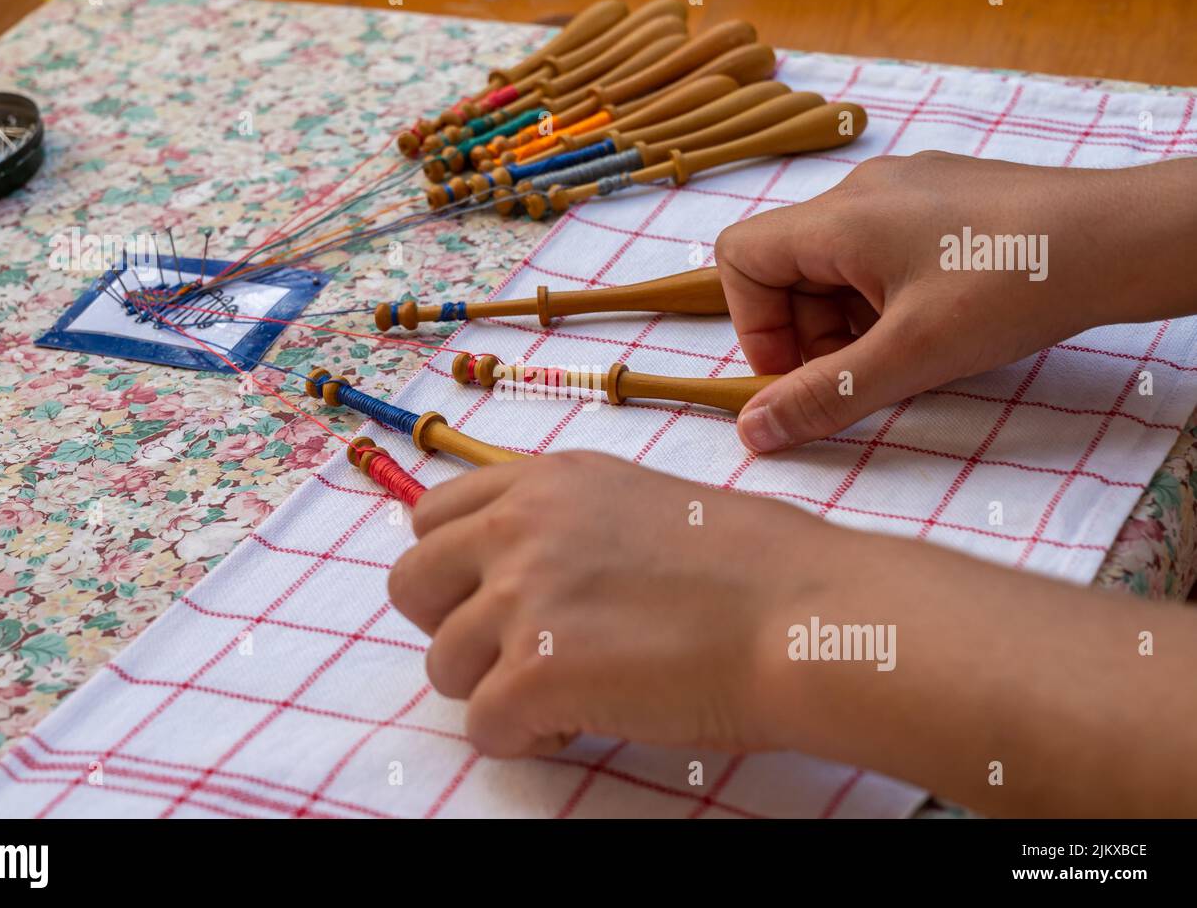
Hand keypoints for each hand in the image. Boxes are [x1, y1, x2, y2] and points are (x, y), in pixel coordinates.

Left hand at [388, 451, 828, 757]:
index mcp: (547, 481)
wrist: (806, 614)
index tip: (497, 599)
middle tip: (519, 652)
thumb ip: (570, 526)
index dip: (457, 567)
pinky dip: (525, 737)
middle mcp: (519, 526)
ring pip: (440, 664)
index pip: (434, 514)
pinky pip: (481, 726)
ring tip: (571, 692)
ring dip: (495, 688)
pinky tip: (586, 722)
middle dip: (454, 626)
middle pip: (410, 582)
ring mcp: (520, 597)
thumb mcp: (643, 504)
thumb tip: (534, 575)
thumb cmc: (757, 567)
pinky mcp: (532, 671)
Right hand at [715, 152, 1196, 451]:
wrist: (1123, 238)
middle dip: (807, 332)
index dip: (754, 324)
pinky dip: (886, 297)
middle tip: (858, 376)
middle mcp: (863, 191)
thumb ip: (824, 396)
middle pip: (790, 266)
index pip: (742, 258)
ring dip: (848, 320)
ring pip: (839, 263)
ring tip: (904, 355)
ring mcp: (907, 190)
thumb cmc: (1012, 286)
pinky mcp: (946, 199)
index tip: (798, 372)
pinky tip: (937, 323)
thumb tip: (753, 432)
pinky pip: (883, 250)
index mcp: (839, 217)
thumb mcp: (910, 357)